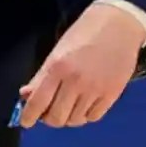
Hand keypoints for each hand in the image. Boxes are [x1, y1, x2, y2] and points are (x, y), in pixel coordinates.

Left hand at [15, 3, 144, 128]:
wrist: (119, 24)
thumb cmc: (85, 34)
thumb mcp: (58, 51)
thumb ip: (41, 76)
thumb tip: (26, 96)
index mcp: (58, 67)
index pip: (38, 102)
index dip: (28, 117)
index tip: (26, 122)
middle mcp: (76, 81)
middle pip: (56, 118)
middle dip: (50, 118)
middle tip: (51, 110)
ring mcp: (95, 89)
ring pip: (75, 120)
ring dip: (69, 116)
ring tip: (71, 104)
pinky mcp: (112, 93)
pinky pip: (93, 117)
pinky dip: (86, 114)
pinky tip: (86, 103)